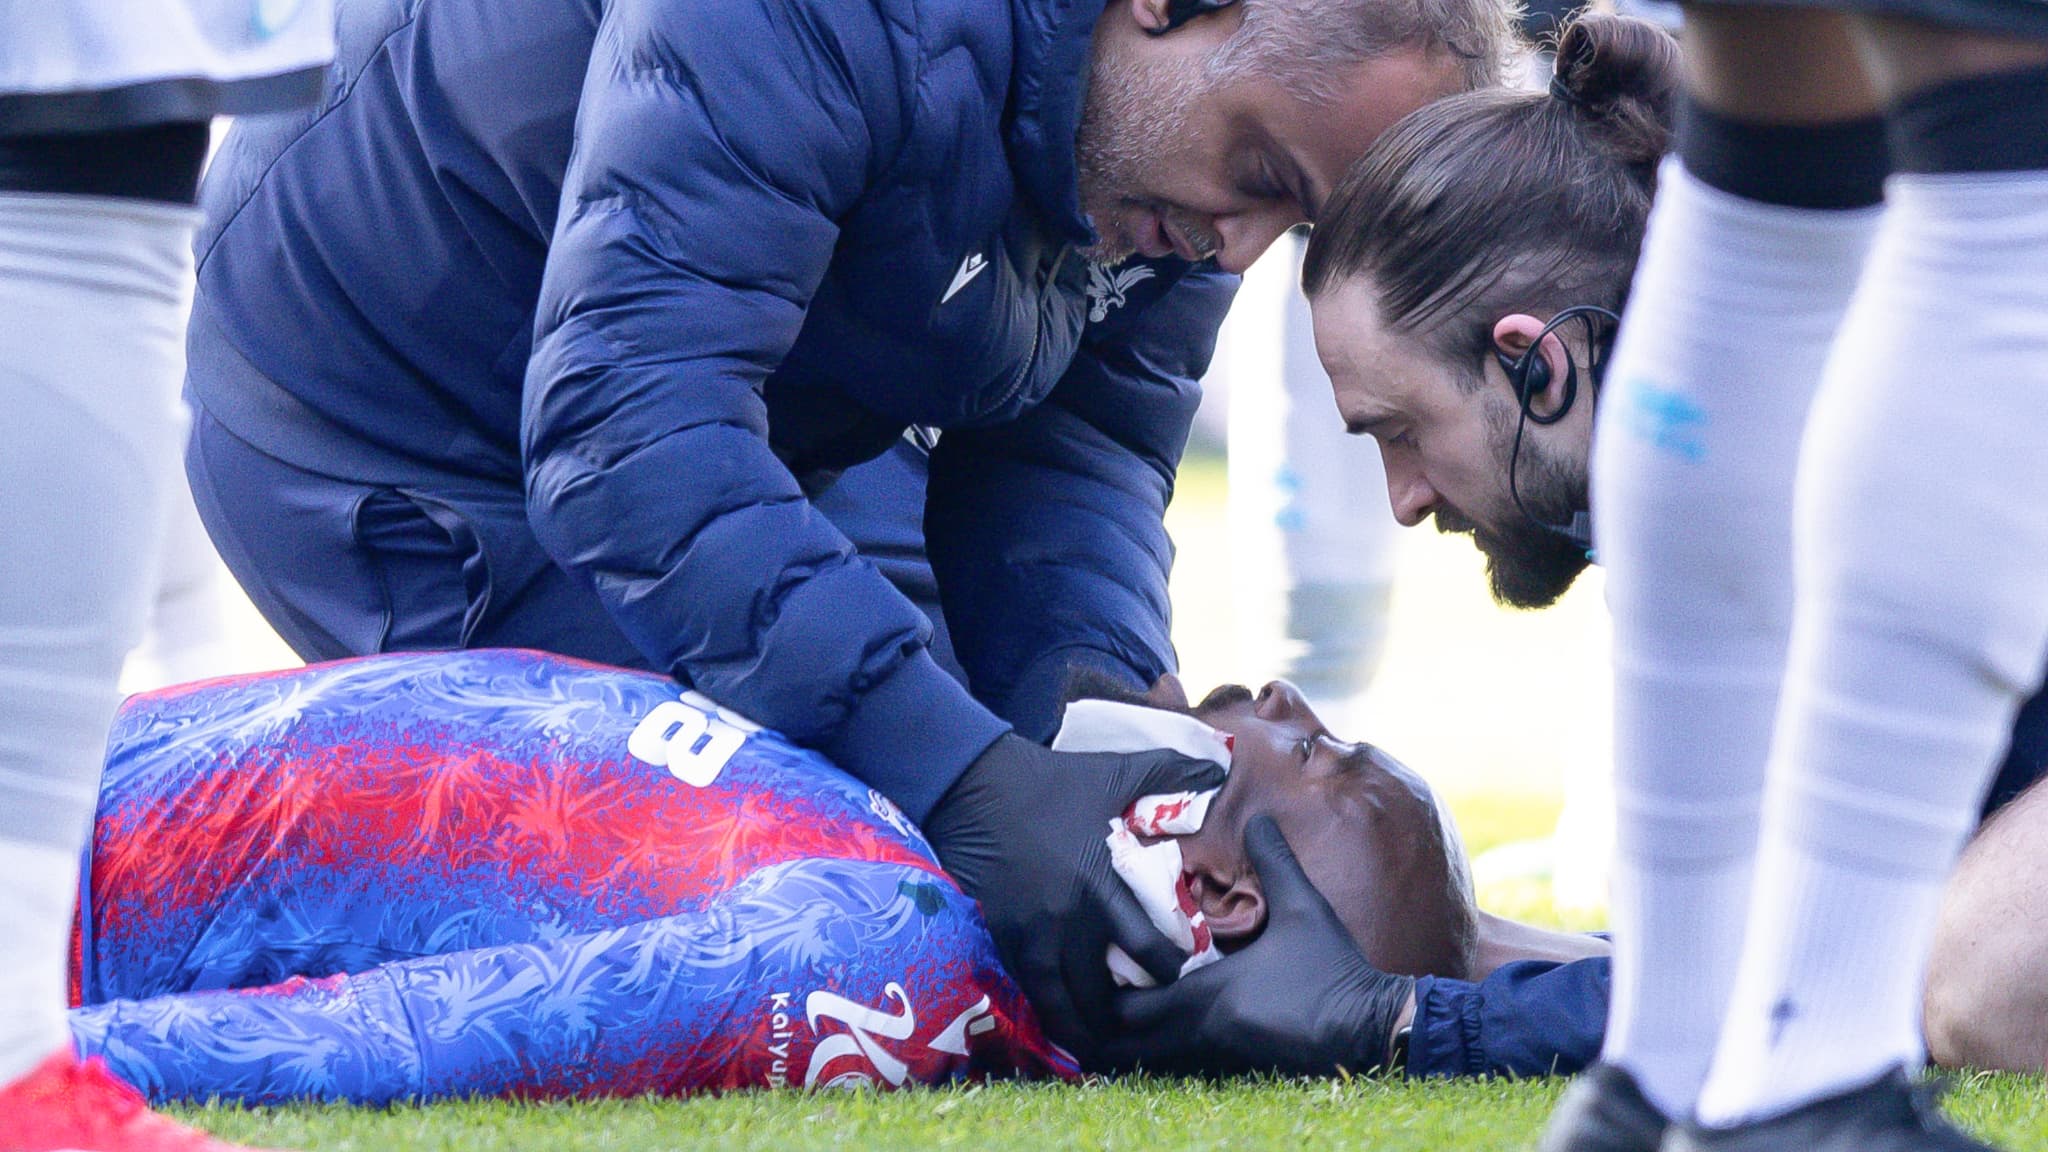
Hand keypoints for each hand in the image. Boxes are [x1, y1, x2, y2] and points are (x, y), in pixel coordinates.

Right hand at [923, 733, 1225, 1061]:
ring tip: (1110, 1043)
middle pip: (1106, 990)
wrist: (977, 787)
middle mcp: (1069, 918)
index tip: (1189, 977)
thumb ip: (1172, 769)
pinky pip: (1031, 989)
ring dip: (1088, 1026)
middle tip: (1154, 1022)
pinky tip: (1067, 1026)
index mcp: (1102, 882)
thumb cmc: (1053, 780)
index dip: (1172, 971)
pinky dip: (1051, 1012)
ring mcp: (1033, 932)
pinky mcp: (1004, 936)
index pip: (1148, 947)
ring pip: (1064, 1001)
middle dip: (1132, 1013)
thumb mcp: (1116, 770)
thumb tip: (1221, 768)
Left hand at [1101, 814, 1415, 1076]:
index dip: (1103, 984)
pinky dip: (1163, 1045)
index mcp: (1205, 995)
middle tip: (1105, 977)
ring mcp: (1217, 1056)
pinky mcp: (1235, 1068)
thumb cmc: (1333, 966)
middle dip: (1106, 1012)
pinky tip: (1172, 1016)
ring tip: (1131, 996)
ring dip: (1133, 1033)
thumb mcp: (1303, 906)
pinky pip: (1179, 1063)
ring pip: (1149, 1058)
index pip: (1124, 1006)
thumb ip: (1274, 860)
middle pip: (1124, 1040)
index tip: (1102, 953)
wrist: (1372, 1026)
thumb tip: (1258, 816)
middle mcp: (1200, 1032)